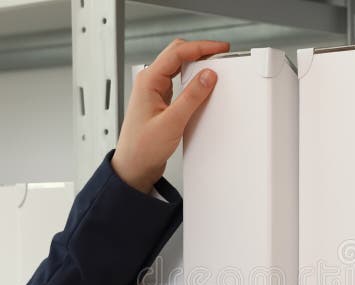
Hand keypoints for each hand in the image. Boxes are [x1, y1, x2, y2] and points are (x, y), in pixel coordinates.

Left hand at [112, 39, 229, 192]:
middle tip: (220, 54)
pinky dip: (192, 79)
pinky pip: (178, 82)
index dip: (201, 47)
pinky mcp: (161, 101)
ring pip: (178, 67)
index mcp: (148, 81)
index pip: (177, 52)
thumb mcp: (172, 122)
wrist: (134, 167)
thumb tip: (207, 76)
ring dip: (196, 64)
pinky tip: (202, 85)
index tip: (220, 49)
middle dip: (200, 51)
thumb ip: (191, 97)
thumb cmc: (142, 148)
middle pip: (177, 54)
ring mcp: (155, 91)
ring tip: (214, 67)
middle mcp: (150, 82)